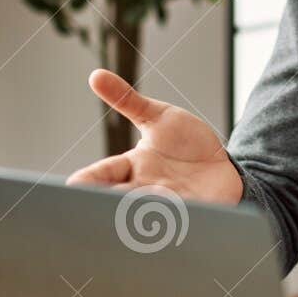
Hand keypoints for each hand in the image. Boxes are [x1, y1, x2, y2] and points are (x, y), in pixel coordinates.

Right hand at [67, 69, 243, 204]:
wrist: (224, 168)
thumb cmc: (187, 145)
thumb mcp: (158, 117)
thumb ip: (128, 100)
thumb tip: (96, 75)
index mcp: (131, 167)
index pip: (102, 174)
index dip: (88, 180)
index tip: (73, 185)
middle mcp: (144, 189)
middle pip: (118, 198)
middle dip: (107, 202)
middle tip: (97, 203)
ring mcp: (167, 205)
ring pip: (144, 213)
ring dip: (137, 212)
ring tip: (132, 209)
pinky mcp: (193, 214)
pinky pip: (177, 219)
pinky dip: (170, 220)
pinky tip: (168, 219)